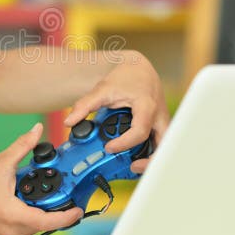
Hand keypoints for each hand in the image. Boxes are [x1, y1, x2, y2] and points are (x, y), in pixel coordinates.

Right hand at [0, 123, 82, 234]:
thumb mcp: (1, 163)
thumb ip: (22, 146)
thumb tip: (36, 131)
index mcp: (13, 214)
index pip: (48, 222)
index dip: (67, 217)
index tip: (78, 210)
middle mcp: (12, 230)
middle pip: (45, 222)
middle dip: (52, 206)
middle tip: (55, 191)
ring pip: (37, 227)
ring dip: (40, 212)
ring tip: (31, 195)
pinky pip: (27, 230)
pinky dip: (30, 217)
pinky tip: (22, 203)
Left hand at [63, 51, 169, 172]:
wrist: (138, 68)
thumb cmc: (124, 77)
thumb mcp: (102, 89)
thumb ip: (85, 105)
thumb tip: (69, 122)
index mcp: (147, 106)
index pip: (140, 131)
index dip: (124, 143)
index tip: (109, 147)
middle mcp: (159, 116)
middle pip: (163, 145)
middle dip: (150, 159)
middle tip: (132, 166)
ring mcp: (162, 121)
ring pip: (164, 146)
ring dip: (151, 158)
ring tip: (134, 166)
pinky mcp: (160, 124)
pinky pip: (160, 142)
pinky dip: (150, 151)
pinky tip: (135, 156)